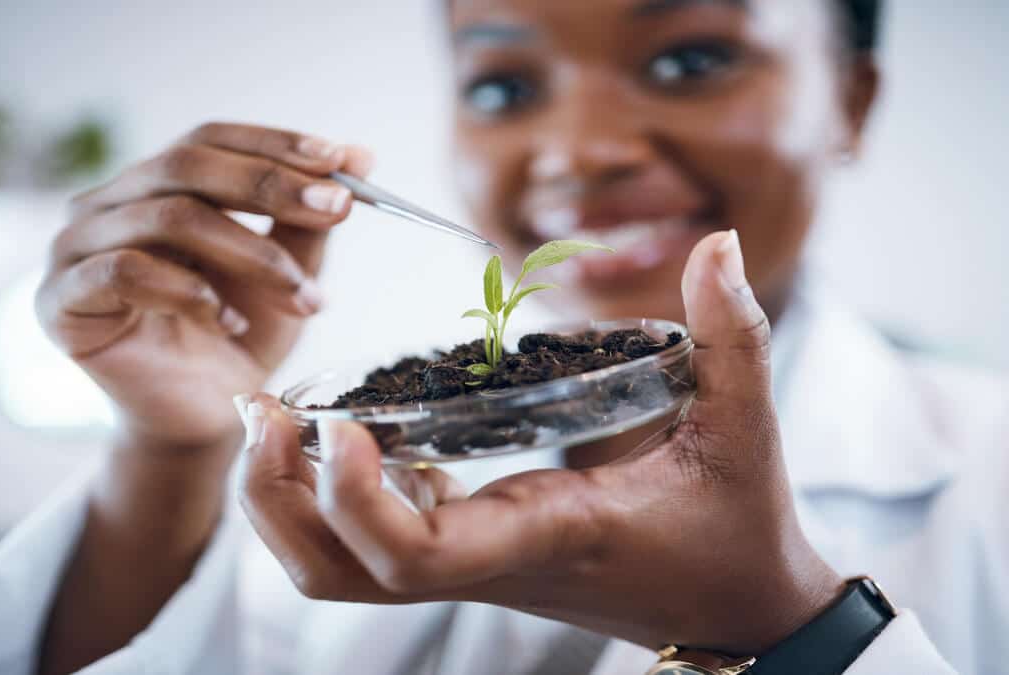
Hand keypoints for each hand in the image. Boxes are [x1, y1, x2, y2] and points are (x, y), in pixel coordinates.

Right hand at [36, 123, 372, 450]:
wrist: (201, 421)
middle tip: (337, 209)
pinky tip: (230, 321)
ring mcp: (75, 248)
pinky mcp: (60, 300)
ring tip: (304, 298)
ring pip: (168, 216)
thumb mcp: (286, 272)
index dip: (275, 144)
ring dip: (252, 253)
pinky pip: (125, 271)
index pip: (210, 138)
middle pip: (188, 164)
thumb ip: (307, 219)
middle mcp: (107, 204)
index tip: (342, 161)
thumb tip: (356, 157)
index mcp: (155, 185)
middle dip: (273, 185)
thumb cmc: (238, 339)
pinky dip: (190, 292)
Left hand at [237, 230, 842, 654]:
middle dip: (277, 500)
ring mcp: (474, 565)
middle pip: (338, 575)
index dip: (354, 499)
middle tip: (263, 409)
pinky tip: (345, 429)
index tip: (334, 421)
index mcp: (544, 531)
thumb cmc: (737, 525)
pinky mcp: (474, 553)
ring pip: (340, 572)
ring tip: (278, 416)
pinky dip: (332, 492)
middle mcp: (490, 560)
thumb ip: (733, 332)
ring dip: (287, 502)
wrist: (735, 609)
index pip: (416, 557)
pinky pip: (373, 544)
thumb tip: (721, 240)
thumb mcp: (745, 427)